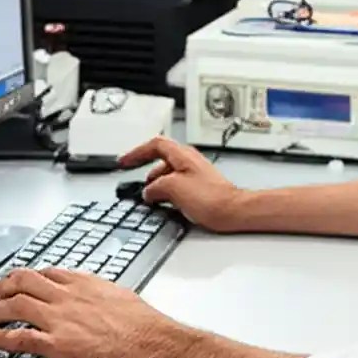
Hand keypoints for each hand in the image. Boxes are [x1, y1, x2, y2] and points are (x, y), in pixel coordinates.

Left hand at [0, 267, 192, 357]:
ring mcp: (59, 318)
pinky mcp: (56, 343)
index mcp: (84, 283)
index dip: (27, 277)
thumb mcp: (118, 296)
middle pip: (24, 280)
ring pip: (15, 304)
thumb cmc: (141, 325)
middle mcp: (67, 296)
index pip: (46, 272)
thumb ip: (98, 295)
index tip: (20, 282)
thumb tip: (95, 299)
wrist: (149, 343)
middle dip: (4, 287)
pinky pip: (18, 337)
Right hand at [119, 137, 243, 231]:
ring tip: (153, 200)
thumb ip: (155, 187)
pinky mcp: (199, 188)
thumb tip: (149, 192)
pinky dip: (168, 194)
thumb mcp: (173, 188)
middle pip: (161, 161)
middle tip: (140, 188)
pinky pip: (177, 187)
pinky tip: (167, 205)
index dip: (137, 152)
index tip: (125, 161)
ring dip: (158, 187)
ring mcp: (195, 174)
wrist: (232, 212)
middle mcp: (190, 162)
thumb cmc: (211, 198)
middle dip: (147, 175)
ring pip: (168, 176)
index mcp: (183, 155)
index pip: (155, 145)